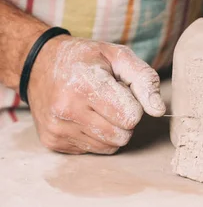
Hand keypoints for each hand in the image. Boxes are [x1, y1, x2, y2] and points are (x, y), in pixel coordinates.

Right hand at [28, 37, 165, 154]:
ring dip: (110, 129)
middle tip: (109, 100)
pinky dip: (94, 136)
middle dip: (124, 119)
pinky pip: (92, 150)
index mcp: (85, 84)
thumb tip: (159, 110)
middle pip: (122, 135)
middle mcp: (67, 109)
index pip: (131, 117)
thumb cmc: (85, 59)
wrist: (39, 63)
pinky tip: (83, 116)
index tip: (121, 91)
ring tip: (96, 107)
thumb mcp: (117, 56)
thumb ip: (144, 79)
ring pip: (109, 146)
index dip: (133, 104)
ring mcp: (57, 128)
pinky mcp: (52, 142)